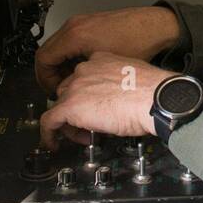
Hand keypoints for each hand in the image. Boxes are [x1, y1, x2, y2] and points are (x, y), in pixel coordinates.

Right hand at [35, 6, 180, 96]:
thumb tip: (72, 97)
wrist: (158, 26)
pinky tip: (85, 71)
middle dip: (50, 74)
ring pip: (59, 48)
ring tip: (72, 83)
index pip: (43, 59)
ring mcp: (83, 23)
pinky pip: (70, 42)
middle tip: (59, 91)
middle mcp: (75, 26)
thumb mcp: (106, 69)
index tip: (52, 92)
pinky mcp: (92, 24)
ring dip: (61, 66)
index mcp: (75, 35)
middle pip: (48, 53)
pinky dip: (71, 57)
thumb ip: (83, 81)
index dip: (44, 80)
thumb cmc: (138, 43)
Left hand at [40, 51, 173, 148]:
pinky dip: (48, 134)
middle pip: (68, 91)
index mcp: (101, 59)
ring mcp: (75, 86)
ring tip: (83, 136)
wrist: (154, 99)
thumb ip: (120, 88)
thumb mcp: (135, 81)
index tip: (96, 109)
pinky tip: (53, 143)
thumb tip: (118, 105)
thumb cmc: (153, 92)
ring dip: (69, 123)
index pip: (84, 78)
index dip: (87, 96)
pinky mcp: (70, 106)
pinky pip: (49, 121)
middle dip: (76, 110)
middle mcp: (85, 69)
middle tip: (90, 125)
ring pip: (60, 106)